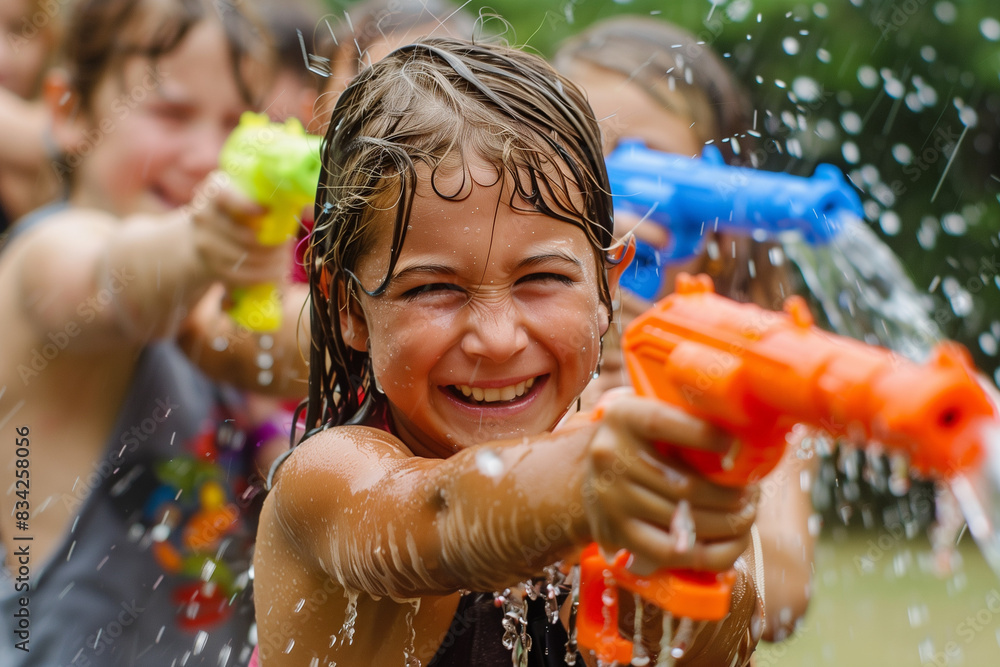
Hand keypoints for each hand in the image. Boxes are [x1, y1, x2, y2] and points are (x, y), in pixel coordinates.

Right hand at [188, 171, 290, 288]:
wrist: (200, 236)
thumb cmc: (235, 214)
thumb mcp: (245, 198)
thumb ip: (273, 199)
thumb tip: (311, 209)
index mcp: (216, 190)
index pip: (225, 196)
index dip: (245, 205)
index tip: (264, 212)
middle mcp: (204, 215)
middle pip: (244, 236)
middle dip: (272, 245)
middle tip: (288, 245)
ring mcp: (204, 243)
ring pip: (245, 258)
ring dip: (271, 263)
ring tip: (284, 261)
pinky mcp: (209, 266)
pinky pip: (240, 276)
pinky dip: (261, 277)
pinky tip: (274, 274)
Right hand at [584, 388, 757, 574]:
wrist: (590, 476)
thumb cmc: (640, 443)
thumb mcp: (650, 415)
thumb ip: (685, 418)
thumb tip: (744, 434)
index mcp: (623, 418)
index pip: (666, 423)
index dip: (707, 436)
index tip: (739, 447)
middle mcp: (611, 457)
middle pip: (686, 485)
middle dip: (732, 495)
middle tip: (754, 494)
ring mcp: (611, 500)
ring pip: (686, 520)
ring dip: (729, 523)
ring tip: (747, 515)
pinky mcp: (617, 534)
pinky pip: (674, 553)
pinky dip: (712, 552)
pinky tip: (732, 541)